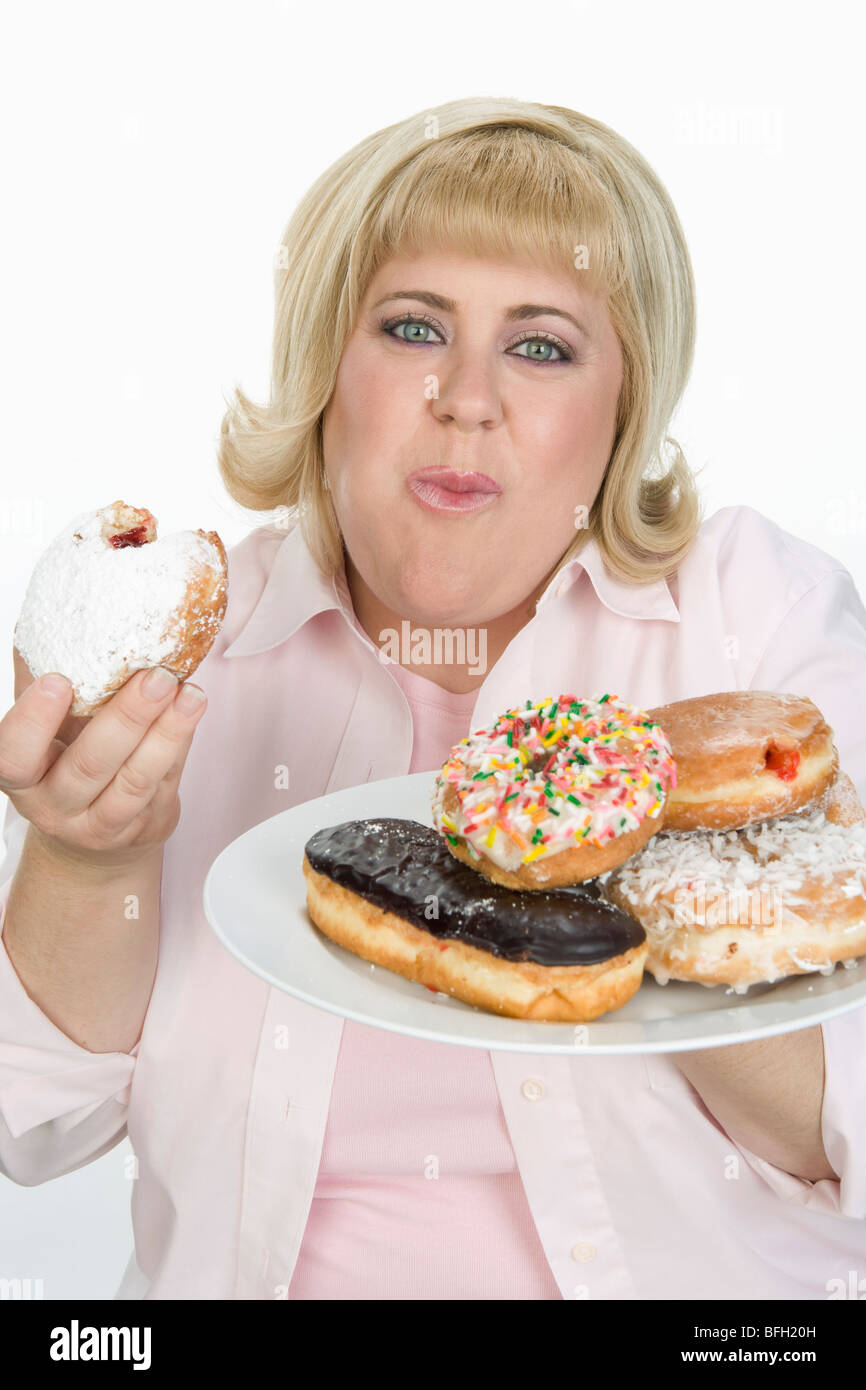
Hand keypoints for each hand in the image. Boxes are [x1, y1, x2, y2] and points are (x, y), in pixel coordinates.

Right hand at [0, 649, 207, 868]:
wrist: (89, 826)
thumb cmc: (63, 755)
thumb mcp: (47, 723)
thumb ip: (42, 677)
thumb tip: (56, 611)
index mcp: (22, 776)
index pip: (14, 756)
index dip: (33, 721)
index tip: (59, 680)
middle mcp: (55, 806)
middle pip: (89, 766)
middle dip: (127, 717)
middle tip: (155, 676)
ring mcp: (100, 825)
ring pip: (135, 781)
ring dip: (167, 732)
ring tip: (190, 692)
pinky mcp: (142, 827)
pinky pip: (164, 784)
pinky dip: (180, 745)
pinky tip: (191, 710)